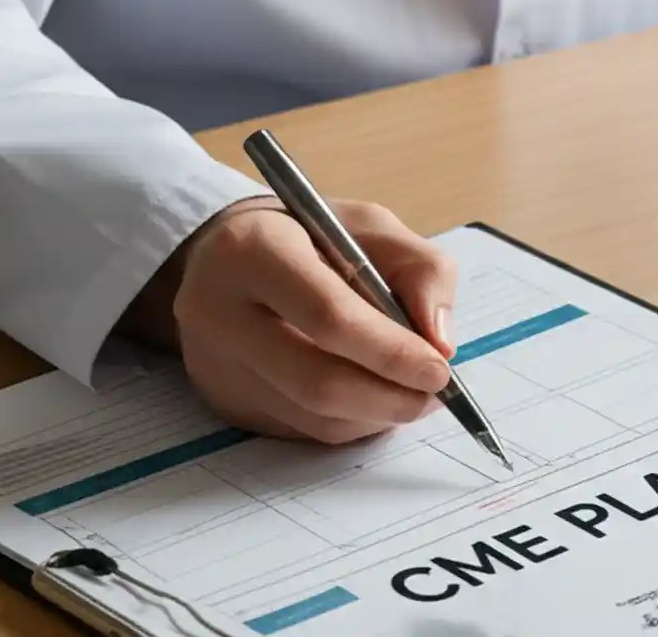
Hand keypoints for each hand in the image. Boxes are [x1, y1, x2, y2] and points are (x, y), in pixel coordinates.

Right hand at [120, 196, 456, 443]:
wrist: (223, 259)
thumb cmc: (308, 238)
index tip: (439, 369)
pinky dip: (355, 421)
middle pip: (318, 383)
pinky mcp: (227, 404)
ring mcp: (217, 367)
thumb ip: (420, 270)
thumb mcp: (370, 226)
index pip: (328, 317)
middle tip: (435, 393)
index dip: (392, 352)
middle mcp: (219, 314)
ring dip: (380, 414)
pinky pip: (305, 431)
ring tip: (412, 391)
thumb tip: (441, 344)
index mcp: (252, 251)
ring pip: (315, 418)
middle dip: (392, 397)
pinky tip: (373, 396)